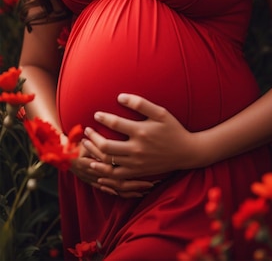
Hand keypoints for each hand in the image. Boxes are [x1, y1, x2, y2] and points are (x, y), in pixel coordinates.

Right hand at [69, 136, 152, 197]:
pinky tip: (136, 193)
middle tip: (153, 182)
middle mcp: (98, 175)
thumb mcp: (85, 139)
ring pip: (117, 189)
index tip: (148, 172)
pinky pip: (113, 191)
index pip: (118, 174)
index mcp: (96, 164)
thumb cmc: (77, 141)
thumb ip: (97, 139)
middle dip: (137, 184)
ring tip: (148, 188)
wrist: (62, 152)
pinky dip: (124, 193)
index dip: (133, 175)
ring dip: (133, 189)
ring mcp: (97, 180)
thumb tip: (112, 129)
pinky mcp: (97, 183)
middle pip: (120, 184)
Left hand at [82, 94, 196, 187]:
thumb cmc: (172, 129)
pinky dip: (102, 171)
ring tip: (85, 145)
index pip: (116, 124)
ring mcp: (136, 163)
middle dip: (93, 138)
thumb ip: (140, 103)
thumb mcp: (160, 112)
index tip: (96, 114)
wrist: (186, 152)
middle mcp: (137, 149)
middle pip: (107, 146)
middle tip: (86, 130)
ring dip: (94, 152)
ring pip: (108, 161)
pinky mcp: (137, 172)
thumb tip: (120, 96)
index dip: (103, 118)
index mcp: (141, 132)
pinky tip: (94, 164)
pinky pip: (115, 175)